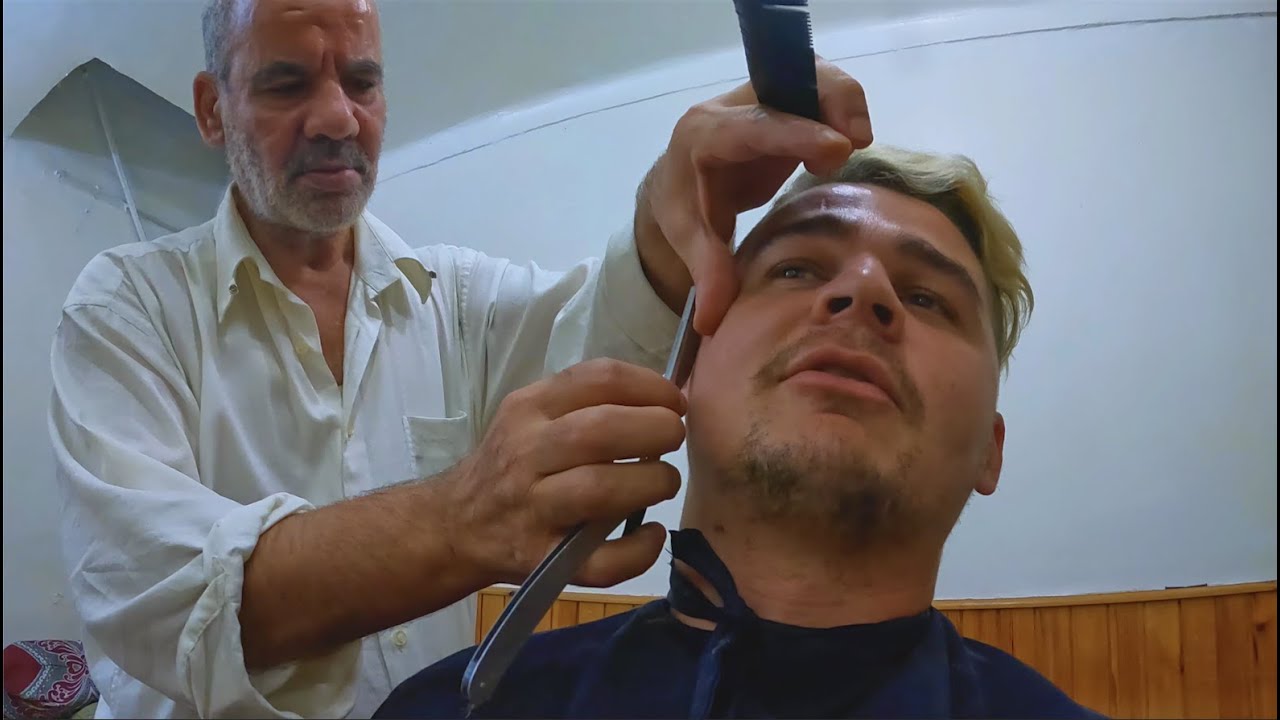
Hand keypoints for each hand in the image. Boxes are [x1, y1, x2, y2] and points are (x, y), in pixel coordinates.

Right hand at [443, 358, 685, 586]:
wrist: (455, 525)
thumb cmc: (509, 463)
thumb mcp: (530, 415)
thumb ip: (584, 402)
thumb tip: (664, 400)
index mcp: (528, 409)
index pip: (598, 379)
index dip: (650, 387)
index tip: (673, 402)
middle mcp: (526, 454)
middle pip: (601, 431)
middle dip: (655, 430)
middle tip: (673, 439)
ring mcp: (532, 510)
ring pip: (600, 490)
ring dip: (651, 483)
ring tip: (664, 482)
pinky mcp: (541, 560)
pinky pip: (600, 561)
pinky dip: (638, 549)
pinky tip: (651, 534)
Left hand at [635, 58, 873, 335]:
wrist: (679, 183)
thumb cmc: (683, 209)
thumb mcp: (690, 240)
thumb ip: (707, 274)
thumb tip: (714, 322)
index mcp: (703, 135)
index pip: (756, 126)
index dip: (797, 132)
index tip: (839, 147)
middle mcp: (732, 107)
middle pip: (789, 80)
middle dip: (831, 101)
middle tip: (857, 143)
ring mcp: (761, 98)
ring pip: (812, 75)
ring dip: (842, 102)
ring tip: (856, 145)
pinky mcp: (784, 101)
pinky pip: (821, 88)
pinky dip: (842, 108)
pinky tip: (845, 145)